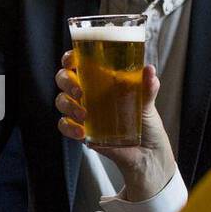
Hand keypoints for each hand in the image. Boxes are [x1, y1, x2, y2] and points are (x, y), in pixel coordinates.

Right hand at [55, 52, 176, 200]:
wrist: (146, 153)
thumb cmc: (146, 122)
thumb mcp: (148, 102)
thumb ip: (147, 87)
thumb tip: (149, 70)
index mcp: (101, 79)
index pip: (78, 62)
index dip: (70, 58)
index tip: (72, 60)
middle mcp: (88, 92)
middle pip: (64, 79)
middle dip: (66, 82)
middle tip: (80, 91)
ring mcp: (82, 111)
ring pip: (61, 101)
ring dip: (68, 105)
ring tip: (84, 114)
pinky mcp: (80, 130)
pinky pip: (64, 125)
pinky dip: (69, 127)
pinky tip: (81, 131)